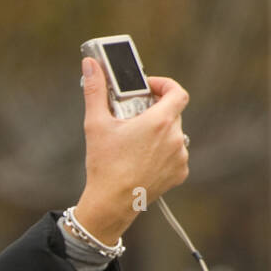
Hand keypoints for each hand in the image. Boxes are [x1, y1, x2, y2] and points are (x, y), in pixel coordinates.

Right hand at [74, 60, 189, 243]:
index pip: (177, 91)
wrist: (111, 204)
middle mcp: (176, 137)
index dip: (165, 85)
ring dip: (159, 135)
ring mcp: (180, 157)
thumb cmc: (105, 166)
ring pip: (173, 136)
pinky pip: (175, 156)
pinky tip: (144, 161)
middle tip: (134, 119)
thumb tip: (90, 65)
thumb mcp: (96, 125)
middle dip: (154, 113)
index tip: (150, 89)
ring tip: (137, 144)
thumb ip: (95, 91)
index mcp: (160, 121)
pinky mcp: (179, 174)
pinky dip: (163, 154)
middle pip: (172, 114)